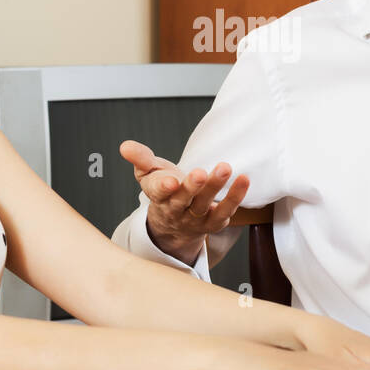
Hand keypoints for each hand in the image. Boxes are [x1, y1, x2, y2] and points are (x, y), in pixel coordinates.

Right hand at [119, 139, 249, 263]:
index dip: (164, 187)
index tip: (171, 181)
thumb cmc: (163, 190)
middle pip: (184, 200)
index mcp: (158, 196)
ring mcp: (196, 218)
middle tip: (200, 173)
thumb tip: (125, 147)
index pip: (158, 193)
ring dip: (215, 188)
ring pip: (205, 205)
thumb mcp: (148, 173)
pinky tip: (243, 180)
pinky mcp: (214, 222)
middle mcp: (177, 210)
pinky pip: (225, 211)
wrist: (174, 223)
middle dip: (192, 187)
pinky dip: (235, 197)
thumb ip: (140, 158)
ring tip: (225, 169)